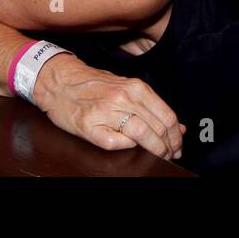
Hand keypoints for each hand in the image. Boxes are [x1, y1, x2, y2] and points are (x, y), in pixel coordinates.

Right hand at [33, 53, 184, 159]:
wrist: (60, 80)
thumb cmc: (94, 85)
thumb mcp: (127, 88)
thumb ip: (151, 106)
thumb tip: (178, 127)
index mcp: (135, 87)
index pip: (166, 116)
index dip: (176, 135)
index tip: (178, 145)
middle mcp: (122, 98)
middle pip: (156, 128)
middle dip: (168, 146)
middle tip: (171, 154)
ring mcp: (105, 112)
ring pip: (140, 136)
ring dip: (154, 150)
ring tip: (158, 156)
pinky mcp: (88, 126)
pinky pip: (115, 143)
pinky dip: (126, 147)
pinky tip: (129, 147)